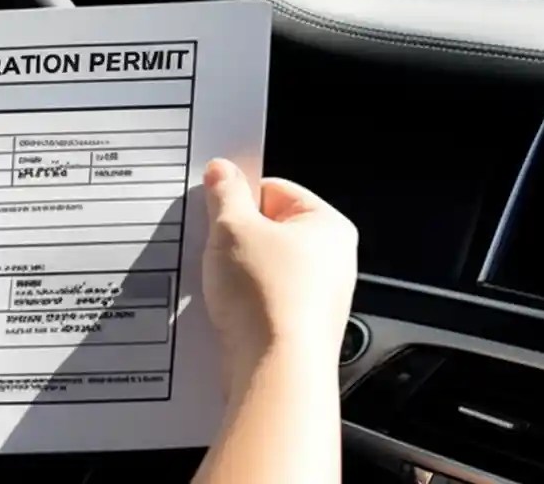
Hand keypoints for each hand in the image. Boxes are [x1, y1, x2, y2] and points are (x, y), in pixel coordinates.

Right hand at [201, 159, 356, 390]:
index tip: (214, 209)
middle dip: (233, 238)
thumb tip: (223, 171)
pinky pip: (261, 300)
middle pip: (268, 230)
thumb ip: (225, 194)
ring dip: (233, 271)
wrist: (275, 373)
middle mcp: (331, 261)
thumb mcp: (233, 229)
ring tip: (219, 282)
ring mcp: (316, 297)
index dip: (239, 197)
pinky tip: (225, 309)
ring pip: (262, 268)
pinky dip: (239, 301)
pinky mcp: (297, 328)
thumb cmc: (267, 298)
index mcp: (327, 226)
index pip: (275, 190)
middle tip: (212, 246)